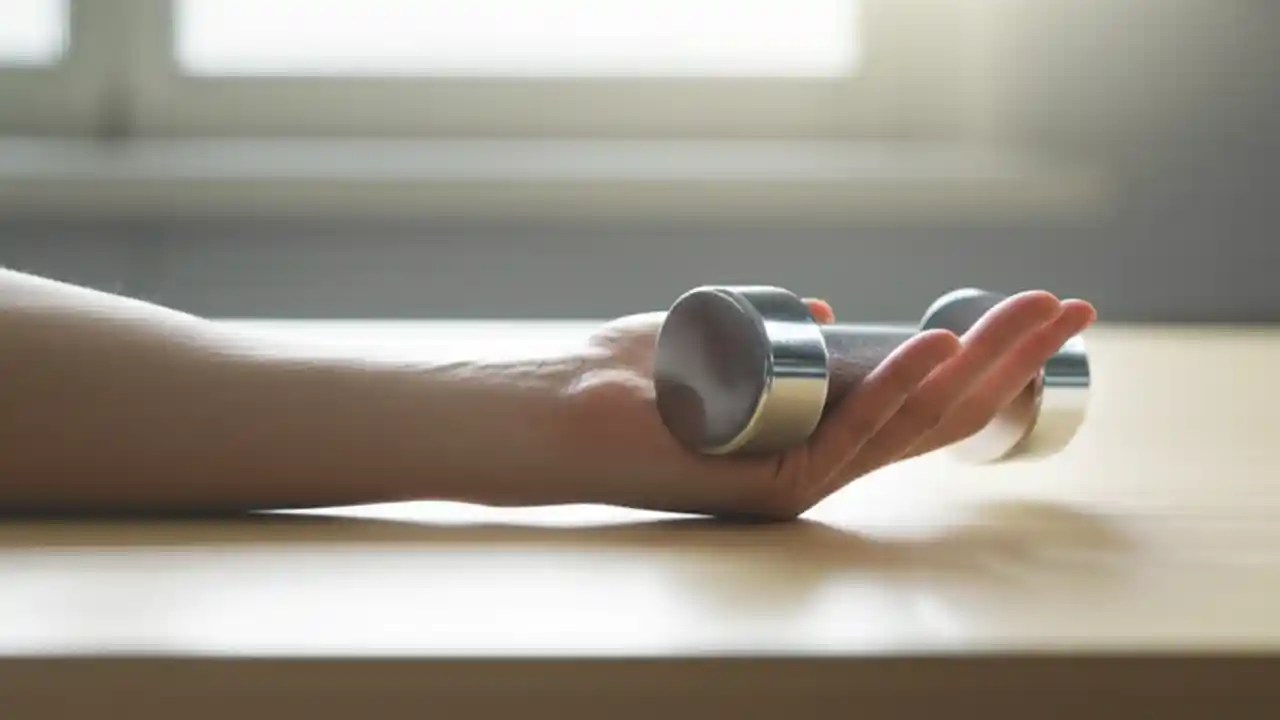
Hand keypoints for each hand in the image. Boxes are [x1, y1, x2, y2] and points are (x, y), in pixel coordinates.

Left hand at [565, 292, 1095, 519]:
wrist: (555, 413)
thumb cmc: (628, 379)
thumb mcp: (721, 338)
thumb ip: (777, 331)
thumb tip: (833, 315)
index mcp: (818, 433)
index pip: (923, 399)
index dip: (986, 357)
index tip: (1037, 310)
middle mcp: (820, 463)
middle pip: (937, 413)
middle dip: (1011, 359)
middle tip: (1069, 308)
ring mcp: (798, 478)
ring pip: (911, 428)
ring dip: (978, 365)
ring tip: (1030, 315)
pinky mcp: (767, 485)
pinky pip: (848, 441)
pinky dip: (897, 393)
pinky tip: (940, 351)